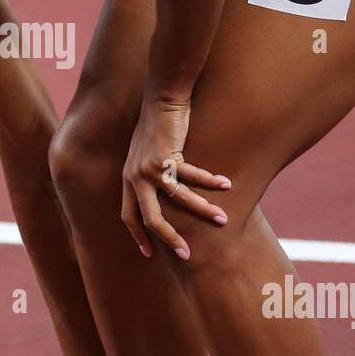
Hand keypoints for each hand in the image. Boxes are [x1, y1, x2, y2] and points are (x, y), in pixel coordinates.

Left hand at [121, 95, 229, 260]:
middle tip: (186, 255)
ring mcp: (149, 168)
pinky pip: (192, 176)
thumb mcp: (144, 156)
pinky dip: (210, 182)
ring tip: (221, 219)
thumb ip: (148, 177)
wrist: (160, 100)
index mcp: (128, 180)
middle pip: (150, 218)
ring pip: (178, 199)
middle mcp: (135, 177)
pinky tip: (226, 185)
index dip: (138, 236)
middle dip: (169, 238)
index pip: (128, 216)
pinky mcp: (166, 156)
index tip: (149, 253)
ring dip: (202, 210)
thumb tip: (163, 196)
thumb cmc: (156, 127)